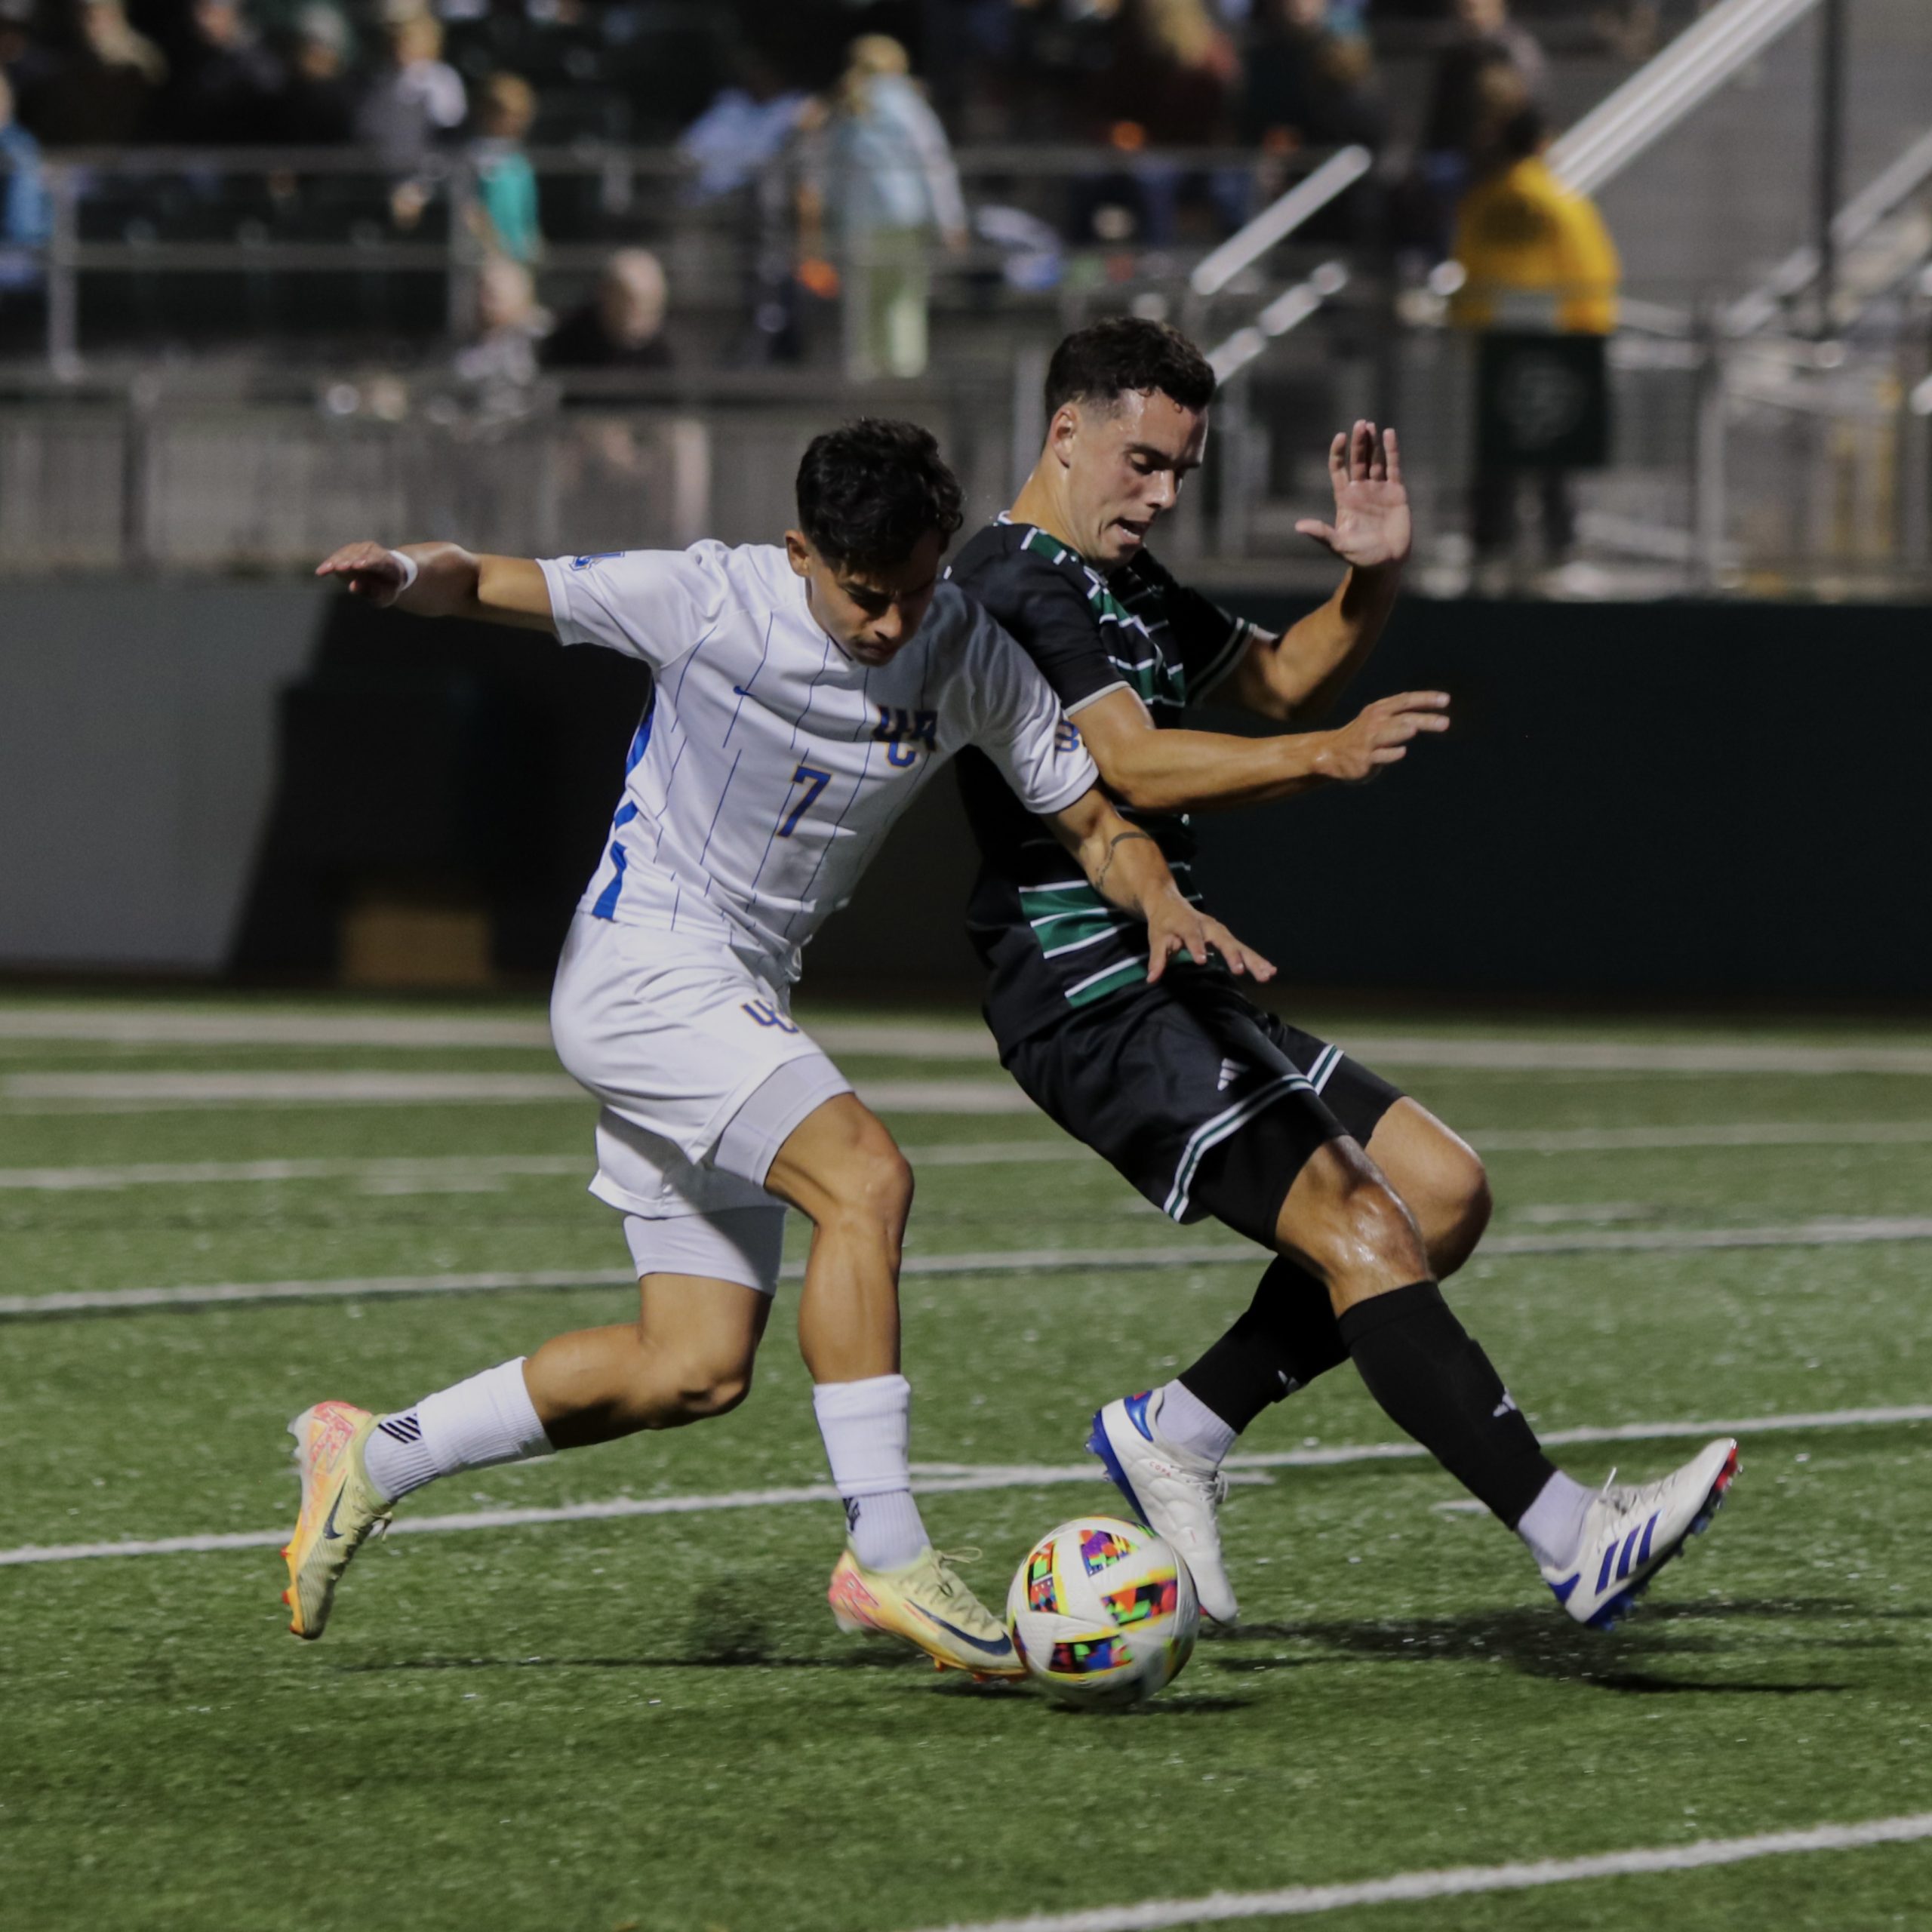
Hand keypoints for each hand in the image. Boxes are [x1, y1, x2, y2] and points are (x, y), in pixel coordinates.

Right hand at [315, 541, 409, 606]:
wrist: (386, 577)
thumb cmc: (387, 589)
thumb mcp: (385, 597)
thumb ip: (372, 592)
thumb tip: (353, 586)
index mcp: (390, 564)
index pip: (379, 560)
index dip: (368, 562)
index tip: (357, 565)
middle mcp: (375, 552)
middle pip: (361, 554)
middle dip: (350, 560)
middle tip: (340, 567)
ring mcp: (361, 549)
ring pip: (348, 553)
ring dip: (337, 561)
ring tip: (327, 569)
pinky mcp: (348, 552)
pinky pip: (337, 557)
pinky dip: (329, 564)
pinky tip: (321, 572)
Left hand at [1144, 892, 1276, 985]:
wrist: (1170, 903)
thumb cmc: (1163, 923)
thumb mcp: (1156, 938)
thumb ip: (1157, 958)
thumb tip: (1151, 979)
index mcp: (1188, 924)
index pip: (1192, 936)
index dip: (1196, 947)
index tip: (1201, 961)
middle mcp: (1208, 926)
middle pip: (1223, 940)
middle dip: (1233, 955)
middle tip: (1240, 970)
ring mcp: (1220, 931)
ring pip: (1238, 945)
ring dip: (1253, 960)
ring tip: (1266, 974)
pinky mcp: (1227, 937)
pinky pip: (1243, 949)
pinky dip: (1256, 959)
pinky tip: (1270, 971)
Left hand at [1295, 420, 1411, 570]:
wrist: (1385, 565)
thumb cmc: (1360, 557)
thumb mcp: (1338, 545)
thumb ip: (1322, 533)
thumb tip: (1299, 526)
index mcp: (1345, 499)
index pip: (1339, 469)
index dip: (1339, 453)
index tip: (1339, 437)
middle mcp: (1361, 491)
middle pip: (1357, 460)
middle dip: (1358, 443)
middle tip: (1359, 424)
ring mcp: (1379, 490)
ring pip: (1375, 461)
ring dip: (1373, 444)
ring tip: (1370, 425)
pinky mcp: (1396, 493)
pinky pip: (1393, 468)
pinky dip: (1391, 451)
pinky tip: (1389, 434)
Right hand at [1312, 690, 1449, 782]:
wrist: (1331, 753)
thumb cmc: (1363, 736)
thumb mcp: (1379, 719)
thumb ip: (1402, 716)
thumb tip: (1433, 715)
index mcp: (1380, 709)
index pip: (1406, 700)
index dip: (1426, 699)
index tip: (1446, 700)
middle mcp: (1375, 722)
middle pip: (1403, 718)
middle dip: (1424, 720)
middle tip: (1445, 723)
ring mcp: (1369, 741)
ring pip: (1388, 734)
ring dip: (1401, 732)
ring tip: (1414, 730)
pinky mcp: (1364, 759)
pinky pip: (1379, 756)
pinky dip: (1390, 754)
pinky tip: (1401, 752)